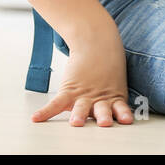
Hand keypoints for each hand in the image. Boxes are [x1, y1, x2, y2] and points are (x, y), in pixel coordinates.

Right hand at [31, 13, 135, 127]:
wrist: (96, 41)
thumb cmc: (108, 65)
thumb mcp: (117, 83)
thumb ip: (117, 100)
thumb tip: (124, 115)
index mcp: (114, 98)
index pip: (120, 110)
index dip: (123, 115)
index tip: (127, 121)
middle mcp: (99, 98)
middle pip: (101, 110)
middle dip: (102, 117)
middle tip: (103, 122)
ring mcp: (83, 94)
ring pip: (81, 107)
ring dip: (79, 114)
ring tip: (76, 122)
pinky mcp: (69, 89)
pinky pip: (56, 103)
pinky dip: (45, 112)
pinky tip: (36, 118)